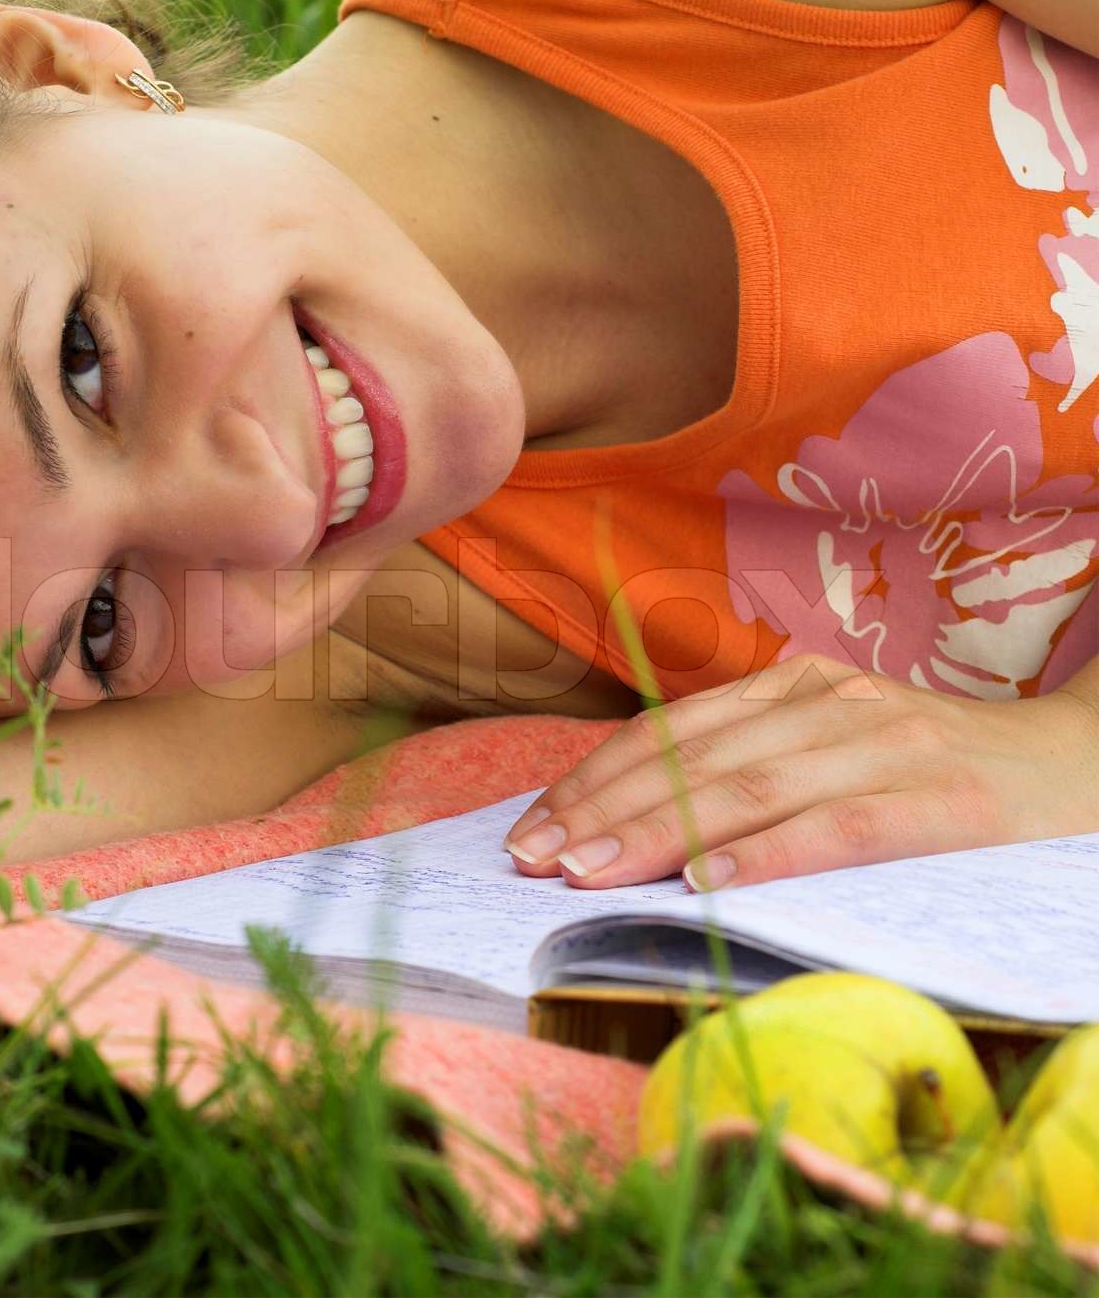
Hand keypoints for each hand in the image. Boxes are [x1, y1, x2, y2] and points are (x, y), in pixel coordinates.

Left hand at [502, 653, 1098, 890]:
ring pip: (747, 789)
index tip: (526, 831)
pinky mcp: (942, 798)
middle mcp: (830, 702)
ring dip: (655, 834)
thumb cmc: (932, 772)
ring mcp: (888, 744)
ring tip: (584, 875)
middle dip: (599, 812)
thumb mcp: (833, 748)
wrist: (1081, 764)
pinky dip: (764, 853)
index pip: (667, 732)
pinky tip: (703, 882)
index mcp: (794, 686)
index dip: (590, 780)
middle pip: (690, 760)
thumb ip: (749, 768)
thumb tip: (627, 824)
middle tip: (530, 861)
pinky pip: (837, 827)